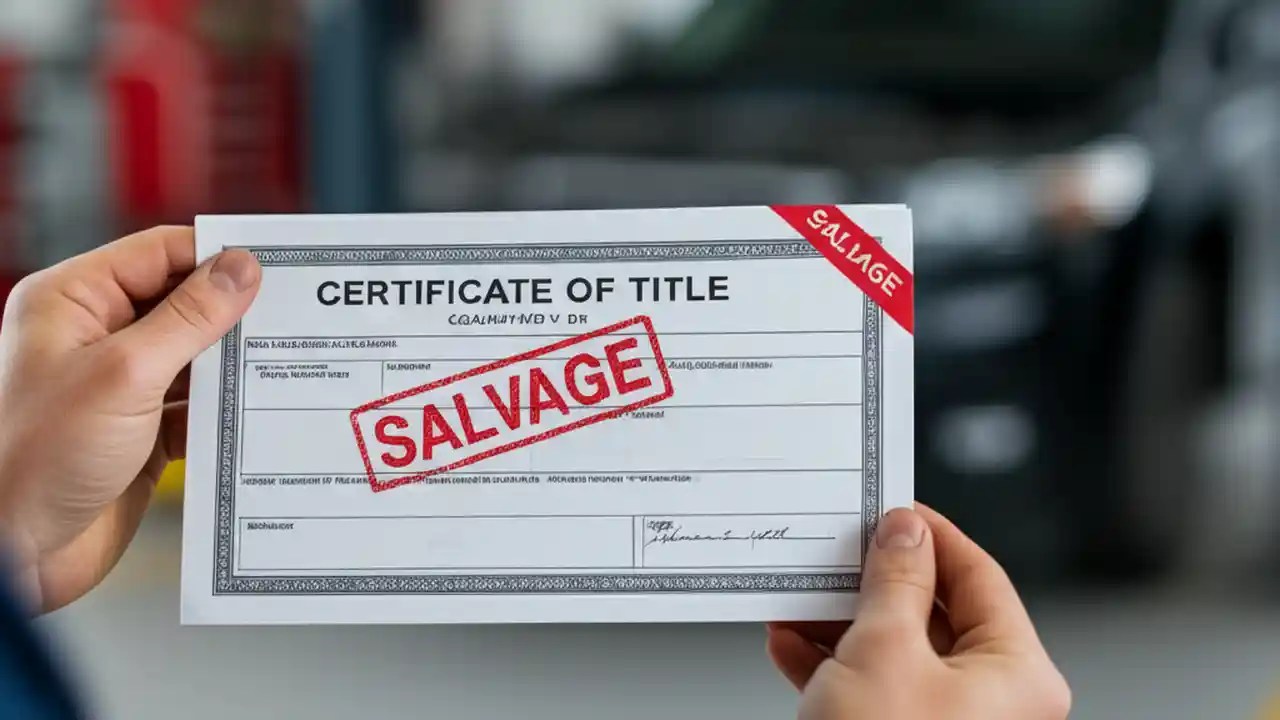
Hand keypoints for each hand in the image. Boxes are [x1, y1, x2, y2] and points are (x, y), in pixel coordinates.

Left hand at [0, 227, 260, 611]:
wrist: (15, 552)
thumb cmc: (36, 457)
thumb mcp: (126, 373)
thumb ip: (190, 318)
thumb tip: (240, 269)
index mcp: (73, 301)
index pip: (160, 253)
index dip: (217, 258)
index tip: (276, 266)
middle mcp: (95, 335)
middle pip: (184, 302)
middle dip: (234, 313)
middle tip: (293, 316)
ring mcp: (120, 385)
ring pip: (196, 356)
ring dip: (235, 364)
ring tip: (285, 363)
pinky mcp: (141, 431)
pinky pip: (196, 407)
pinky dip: (226, 410)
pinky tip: (258, 413)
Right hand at [766, 505, 1070, 719]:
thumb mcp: (883, 649)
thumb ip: (894, 580)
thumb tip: (903, 534)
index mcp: (1018, 674)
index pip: (981, 577)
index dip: (932, 536)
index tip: (894, 511)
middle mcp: (995, 703)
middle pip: (935, 614)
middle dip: (874, 584)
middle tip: (840, 551)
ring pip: (898, 653)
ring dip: (843, 623)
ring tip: (801, 597)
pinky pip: (875, 690)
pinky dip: (834, 666)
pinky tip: (792, 646)